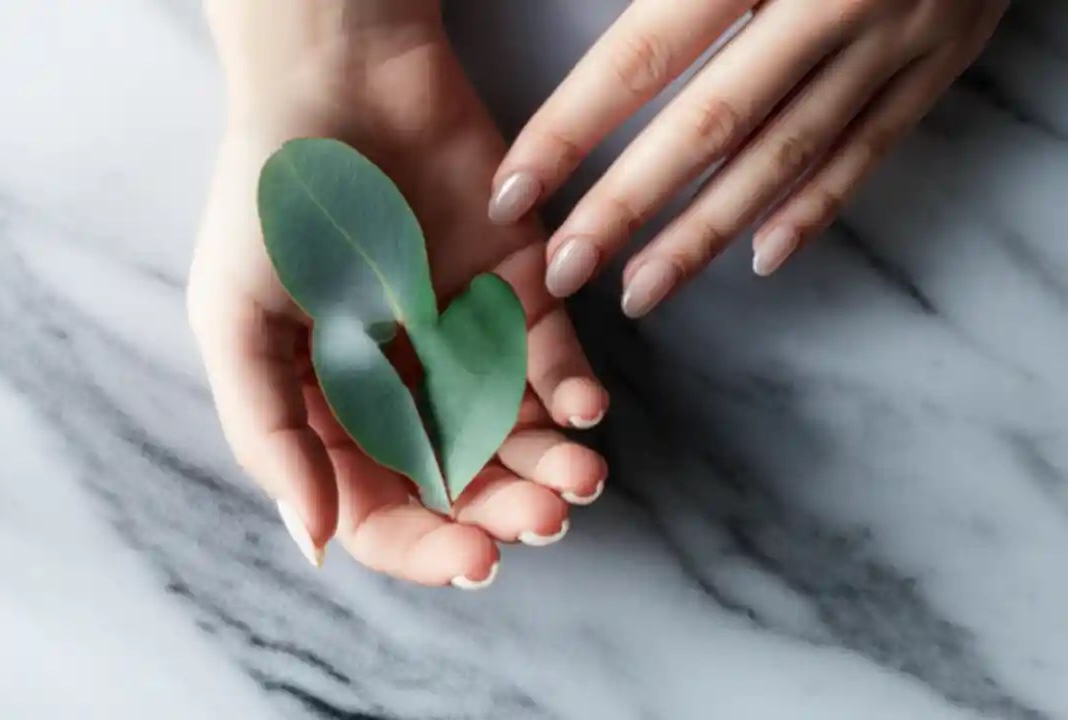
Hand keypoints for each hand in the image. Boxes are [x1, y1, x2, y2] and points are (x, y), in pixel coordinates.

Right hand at [190, 3, 608, 586]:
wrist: (337, 80)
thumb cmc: (271, 199)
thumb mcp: (236, 319)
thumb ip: (270, 431)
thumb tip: (316, 542)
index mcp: (328, 409)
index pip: (381, 510)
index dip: (427, 548)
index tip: (472, 559)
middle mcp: (399, 389)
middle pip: (461, 486)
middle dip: (505, 515)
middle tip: (542, 519)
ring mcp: (461, 343)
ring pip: (518, 438)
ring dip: (553, 470)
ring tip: (579, 477)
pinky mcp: (517, 292)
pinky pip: (554, 360)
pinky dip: (576, 393)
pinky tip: (584, 410)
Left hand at [487, 0, 1007, 315]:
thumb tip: (603, 45)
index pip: (642, 55)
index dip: (569, 128)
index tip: (513, 189)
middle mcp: (828, 4)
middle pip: (710, 125)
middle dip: (626, 206)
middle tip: (563, 269)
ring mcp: (894, 40)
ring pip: (784, 156)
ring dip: (706, 232)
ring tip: (640, 292)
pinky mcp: (937, 65)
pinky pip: (869, 151)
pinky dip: (813, 210)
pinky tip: (759, 258)